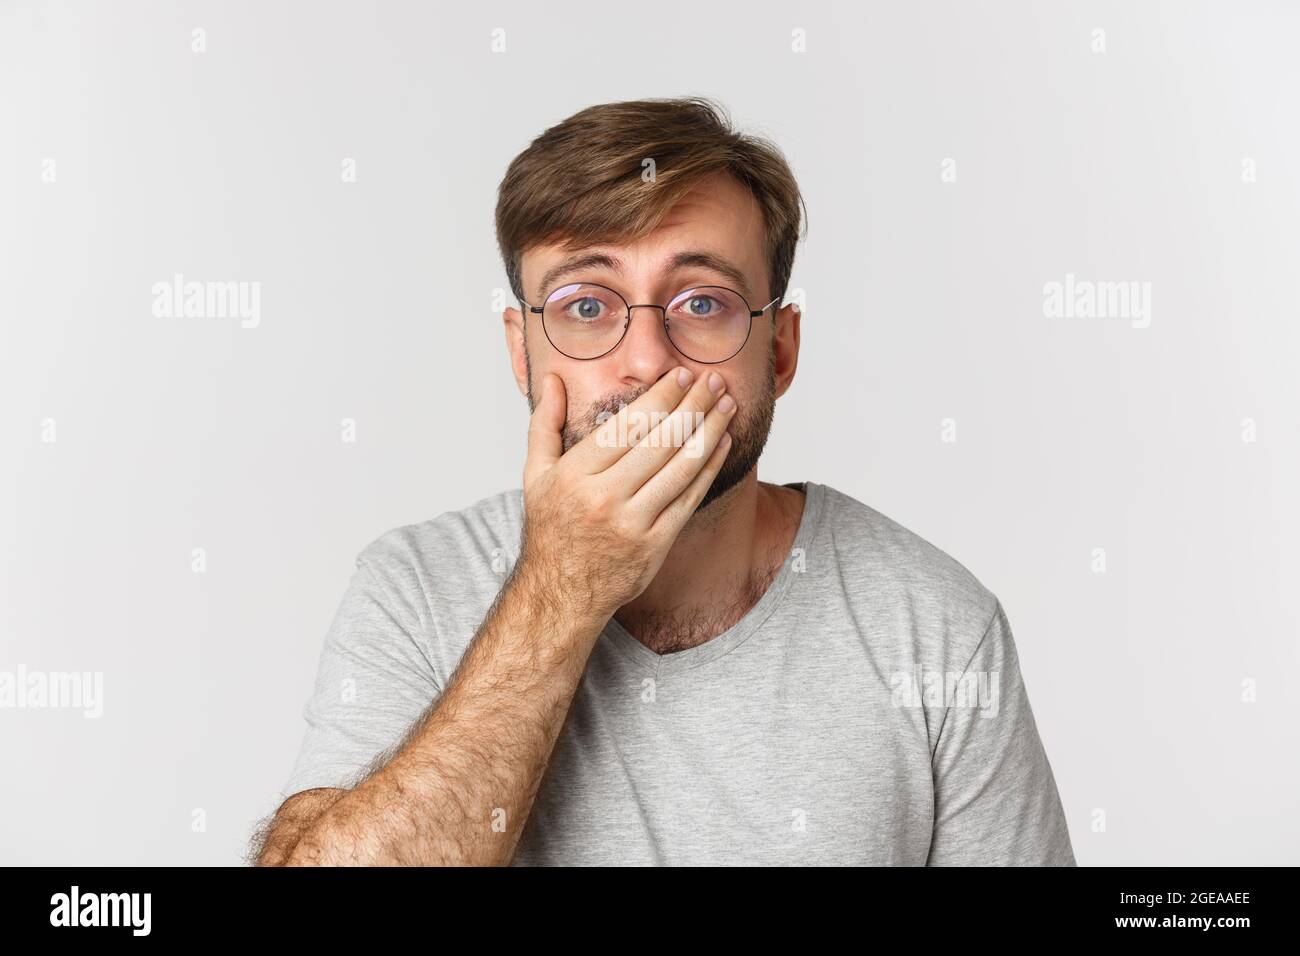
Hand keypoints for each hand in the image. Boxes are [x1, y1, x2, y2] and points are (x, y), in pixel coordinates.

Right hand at [518, 366, 735, 622]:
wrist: (561, 591)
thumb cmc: (552, 526)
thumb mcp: (535, 474)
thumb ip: (544, 424)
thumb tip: (553, 379)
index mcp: (575, 474)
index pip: (627, 425)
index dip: (661, 396)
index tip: (683, 375)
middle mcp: (603, 497)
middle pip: (659, 441)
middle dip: (693, 405)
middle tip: (714, 382)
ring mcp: (632, 523)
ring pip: (680, 467)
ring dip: (709, 432)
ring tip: (727, 406)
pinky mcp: (655, 544)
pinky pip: (689, 498)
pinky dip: (708, 468)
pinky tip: (721, 444)